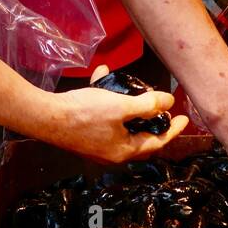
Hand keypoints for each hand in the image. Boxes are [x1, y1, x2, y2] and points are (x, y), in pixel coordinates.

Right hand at [43, 82, 187, 164]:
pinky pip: (102, 116)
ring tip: (127, 84)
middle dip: (148, 116)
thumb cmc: (84, 114)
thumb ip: (147, 105)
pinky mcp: (83, 133)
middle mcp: (111, 152)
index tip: (183, 119)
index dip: (172, 129)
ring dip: (125, 102)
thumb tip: (168, 103)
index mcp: (124, 151)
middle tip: (160, 105)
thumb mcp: (121, 106)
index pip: (157, 142)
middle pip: (139, 134)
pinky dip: (105, 98)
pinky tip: (101, 75)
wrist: (44, 116)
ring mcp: (96, 144)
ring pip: (120, 122)